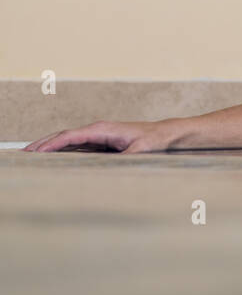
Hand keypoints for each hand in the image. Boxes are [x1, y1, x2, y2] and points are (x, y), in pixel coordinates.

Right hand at [23, 120, 174, 152]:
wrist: (164, 134)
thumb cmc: (154, 139)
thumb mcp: (141, 150)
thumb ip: (126, 157)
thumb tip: (112, 165)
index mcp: (102, 129)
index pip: (71, 136)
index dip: (52, 144)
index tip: (37, 152)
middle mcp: (97, 130)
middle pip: (63, 136)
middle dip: (43, 144)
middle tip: (23, 154)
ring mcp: (98, 135)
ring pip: (68, 140)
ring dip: (49, 147)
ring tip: (31, 155)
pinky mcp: (101, 142)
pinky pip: (77, 145)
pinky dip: (62, 150)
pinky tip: (53, 157)